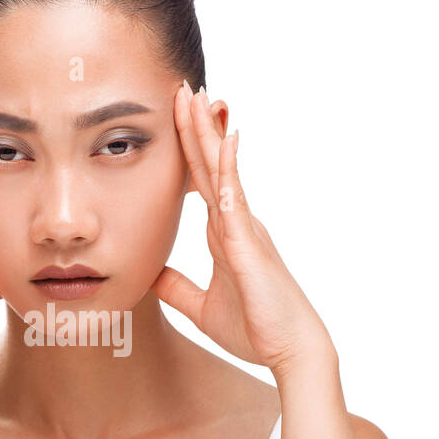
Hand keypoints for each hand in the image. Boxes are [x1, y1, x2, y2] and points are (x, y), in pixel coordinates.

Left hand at [152, 83, 335, 378]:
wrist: (289, 352)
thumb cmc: (255, 329)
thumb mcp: (201, 307)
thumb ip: (176, 287)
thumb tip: (149, 273)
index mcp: (226, 233)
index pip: (201, 180)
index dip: (189, 147)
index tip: (176, 114)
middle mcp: (238, 222)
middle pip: (211, 164)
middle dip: (197, 125)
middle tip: (182, 86)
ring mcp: (246, 229)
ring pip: (223, 171)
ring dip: (209, 133)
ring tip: (197, 96)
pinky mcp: (249, 244)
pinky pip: (236, 199)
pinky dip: (230, 168)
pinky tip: (226, 140)